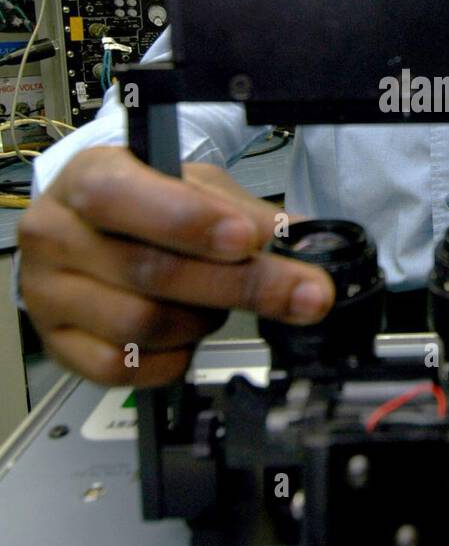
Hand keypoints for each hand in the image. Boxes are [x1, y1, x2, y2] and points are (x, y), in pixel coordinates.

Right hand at [18, 148, 334, 386]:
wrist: (91, 232)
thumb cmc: (145, 204)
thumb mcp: (195, 187)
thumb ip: (243, 211)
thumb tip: (302, 241)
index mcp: (86, 177)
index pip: (121, 198)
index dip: (187, 221)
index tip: (247, 239)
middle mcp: (55, 234)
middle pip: (148, 270)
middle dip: (238, 284)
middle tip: (304, 293)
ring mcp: (48, 294)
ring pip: (141, 324)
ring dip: (200, 320)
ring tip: (216, 305)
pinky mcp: (59, 345)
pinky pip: (124, 368)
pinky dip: (172, 356)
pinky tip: (186, 334)